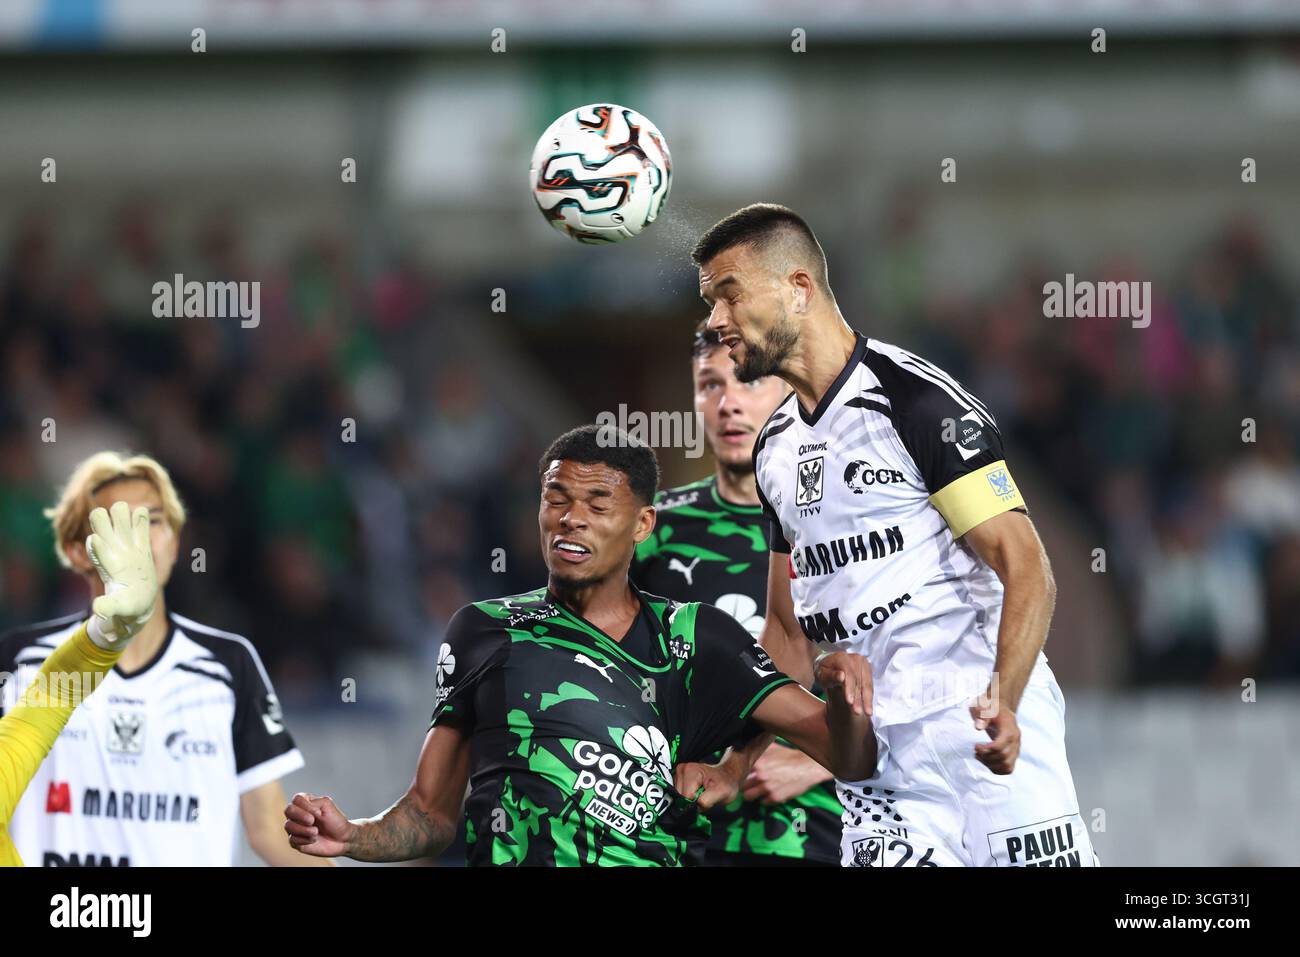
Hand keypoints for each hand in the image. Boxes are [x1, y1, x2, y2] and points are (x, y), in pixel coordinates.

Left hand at [86, 501, 157, 646]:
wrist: (138, 605)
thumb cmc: (125, 608)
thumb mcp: (118, 610)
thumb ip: (108, 608)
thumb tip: (98, 608)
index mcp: (106, 565)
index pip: (95, 543)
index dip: (97, 543)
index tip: (99, 545)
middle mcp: (112, 549)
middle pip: (99, 518)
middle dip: (103, 519)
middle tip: (115, 534)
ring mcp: (126, 543)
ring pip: (118, 513)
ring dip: (122, 513)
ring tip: (128, 527)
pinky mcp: (141, 543)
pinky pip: (140, 519)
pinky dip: (141, 516)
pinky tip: (141, 523)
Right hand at [284, 793, 354, 856]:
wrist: (342, 839)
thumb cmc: (335, 820)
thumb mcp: (328, 805)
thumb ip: (314, 802)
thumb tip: (304, 810)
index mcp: (305, 803)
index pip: (296, 799)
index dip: (306, 805)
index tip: (319, 812)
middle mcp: (297, 815)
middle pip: (288, 810)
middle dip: (300, 816)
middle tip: (312, 821)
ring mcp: (295, 828)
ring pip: (288, 826)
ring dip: (303, 829)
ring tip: (316, 831)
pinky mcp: (295, 841)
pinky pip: (292, 839)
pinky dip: (304, 839)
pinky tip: (314, 839)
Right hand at [674, 758, 743, 811]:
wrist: (727, 777)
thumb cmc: (726, 782)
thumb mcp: (721, 792)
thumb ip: (706, 800)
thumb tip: (694, 806)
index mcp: (689, 770)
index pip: (686, 797)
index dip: (697, 803)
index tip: (707, 797)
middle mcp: (681, 770)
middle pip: (681, 798)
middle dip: (693, 802)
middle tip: (706, 795)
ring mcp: (679, 775)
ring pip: (679, 799)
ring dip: (691, 801)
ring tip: (703, 793)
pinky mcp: (679, 781)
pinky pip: (680, 797)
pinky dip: (689, 799)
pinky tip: (698, 793)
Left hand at [742, 745, 831, 804]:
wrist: (807, 766)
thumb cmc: (789, 756)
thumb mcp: (771, 748)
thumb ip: (756, 749)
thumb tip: (746, 748)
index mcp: (757, 763)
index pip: (738, 773)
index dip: (739, 775)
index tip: (741, 776)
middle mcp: (760, 776)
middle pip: (741, 786)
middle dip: (745, 786)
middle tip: (750, 784)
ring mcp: (767, 788)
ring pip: (748, 797)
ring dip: (752, 794)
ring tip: (758, 790)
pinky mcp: (775, 798)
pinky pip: (763, 802)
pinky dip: (765, 799)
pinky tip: (770, 792)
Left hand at [815, 650, 872, 715]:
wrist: (829, 664)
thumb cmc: (823, 671)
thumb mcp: (821, 674)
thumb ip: (831, 676)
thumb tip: (842, 676)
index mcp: (841, 657)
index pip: (848, 674)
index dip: (850, 688)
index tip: (849, 702)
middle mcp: (855, 658)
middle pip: (859, 680)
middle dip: (859, 698)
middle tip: (857, 712)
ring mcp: (863, 663)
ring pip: (867, 684)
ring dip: (867, 700)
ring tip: (867, 713)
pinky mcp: (868, 669)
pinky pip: (870, 685)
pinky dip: (869, 697)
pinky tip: (869, 708)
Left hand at [970, 690, 1019, 774]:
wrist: (1000, 707)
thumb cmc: (989, 706)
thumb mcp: (982, 706)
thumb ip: (981, 715)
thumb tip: (978, 727)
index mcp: (1009, 729)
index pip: (999, 746)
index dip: (986, 750)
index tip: (975, 746)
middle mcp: (1016, 740)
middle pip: (1003, 757)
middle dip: (987, 757)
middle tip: (976, 752)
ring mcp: (1016, 748)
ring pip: (1007, 765)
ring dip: (991, 765)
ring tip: (980, 757)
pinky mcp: (1013, 754)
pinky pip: (1009, 768)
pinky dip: (997, 770)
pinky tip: (987, 762)